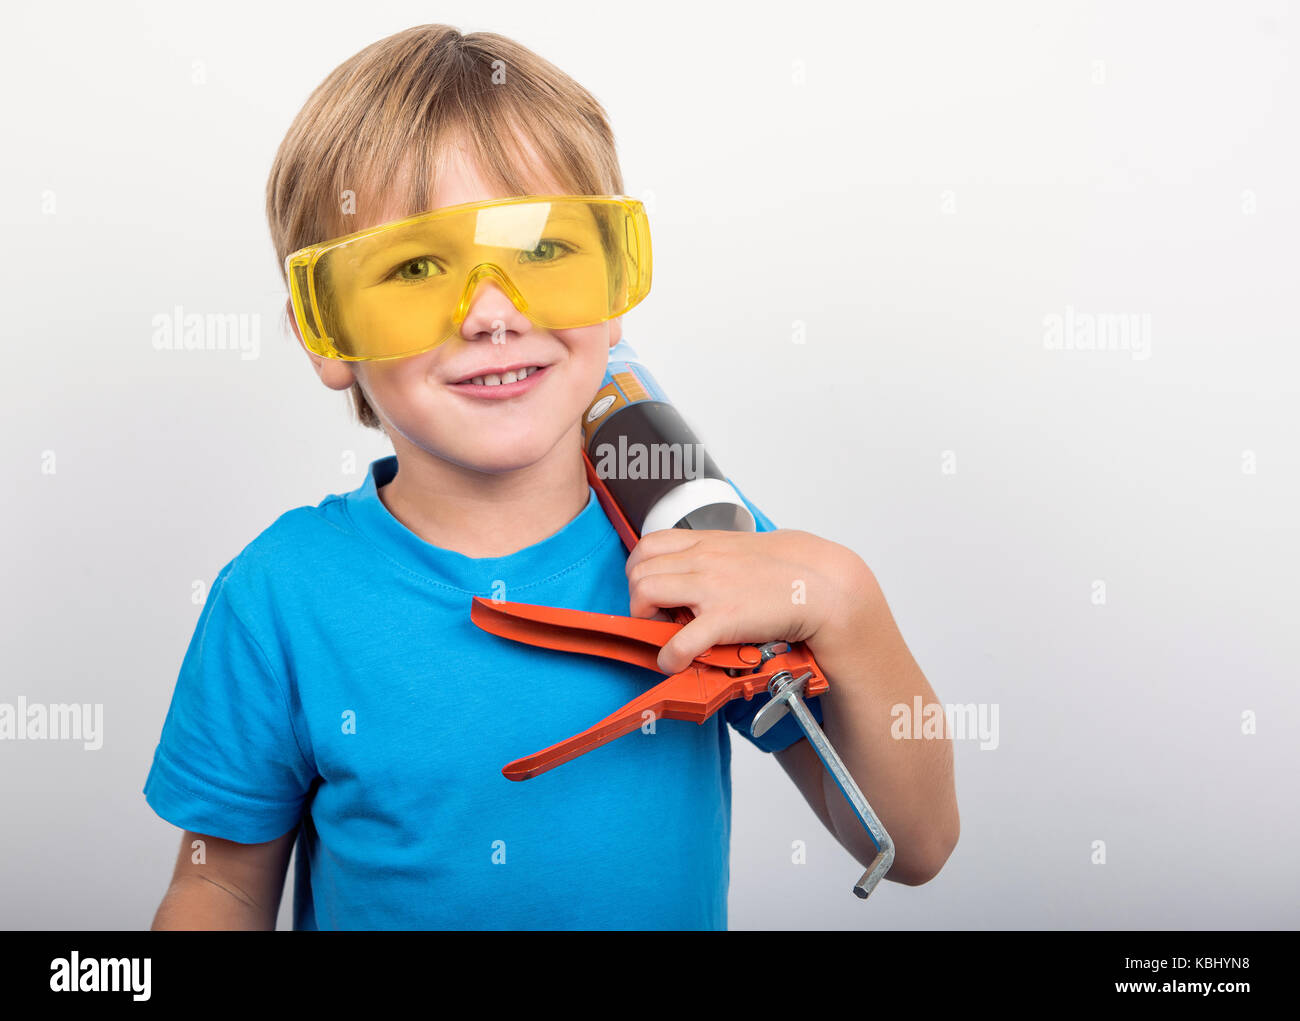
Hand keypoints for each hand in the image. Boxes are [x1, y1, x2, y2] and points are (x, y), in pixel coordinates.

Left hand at [624, 528, 873, 673]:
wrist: (821, 584)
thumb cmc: (783, 570)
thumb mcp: (739, 550)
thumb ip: (710, 557)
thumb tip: (688, 573)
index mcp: (704, 543)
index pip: (647, 545)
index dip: (638, 571)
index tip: (649, 590)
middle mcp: (702, 561)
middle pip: (638, 571)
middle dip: (637, 599)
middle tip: (656, 616)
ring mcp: (711, 588)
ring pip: (645, 594)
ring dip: (644, 619)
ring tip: (663, 633)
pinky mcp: (725, 618)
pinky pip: (679, 641)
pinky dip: (668, 657)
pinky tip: (675, 662)